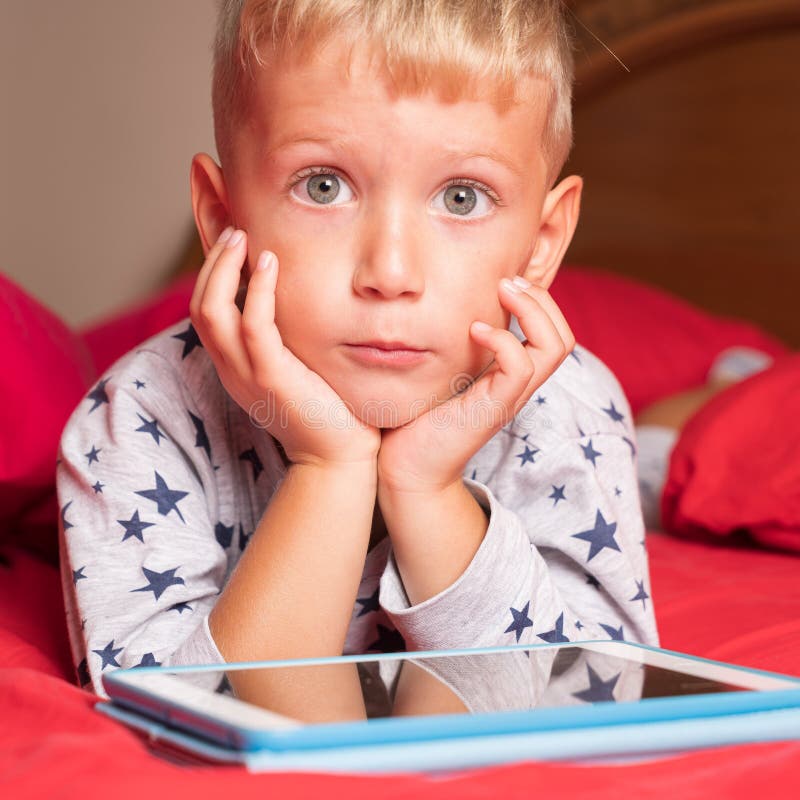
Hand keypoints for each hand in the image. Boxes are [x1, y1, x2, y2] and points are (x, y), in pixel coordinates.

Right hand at [190, 228, 380, 466]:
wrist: (338, 457)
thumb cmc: (326, 411)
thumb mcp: (295, 370)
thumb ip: (284, 341)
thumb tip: (292, 306)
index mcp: (234, 368)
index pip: (206, 313)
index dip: (211, 275)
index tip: (230, 244)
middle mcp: (231, 370)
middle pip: (200, 307)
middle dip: (212, 264)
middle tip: (233, 231)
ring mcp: (247, 375)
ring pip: (214, 312)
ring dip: (224, 269)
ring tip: (242, 237)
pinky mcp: (272, 378)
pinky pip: (253, 325)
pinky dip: (256, 290)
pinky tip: (270, 263)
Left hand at [377, 276, 574, 494]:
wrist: (407, 468)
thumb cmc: (417, 419)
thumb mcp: (440, 373)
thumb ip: (452, 347)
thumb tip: (434, 309)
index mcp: (509, 377)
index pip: (553, 334)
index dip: (539, 301)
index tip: (505, 281)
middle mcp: (517, 386)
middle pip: (563, 337)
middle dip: (542, 299)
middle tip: (507, 281)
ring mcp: (509, 398)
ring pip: (554, 348)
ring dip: (532, 310)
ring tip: (502, 292)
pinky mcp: (494, 409)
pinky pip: (520, 368)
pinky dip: (503, 340)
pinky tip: (472, 329)